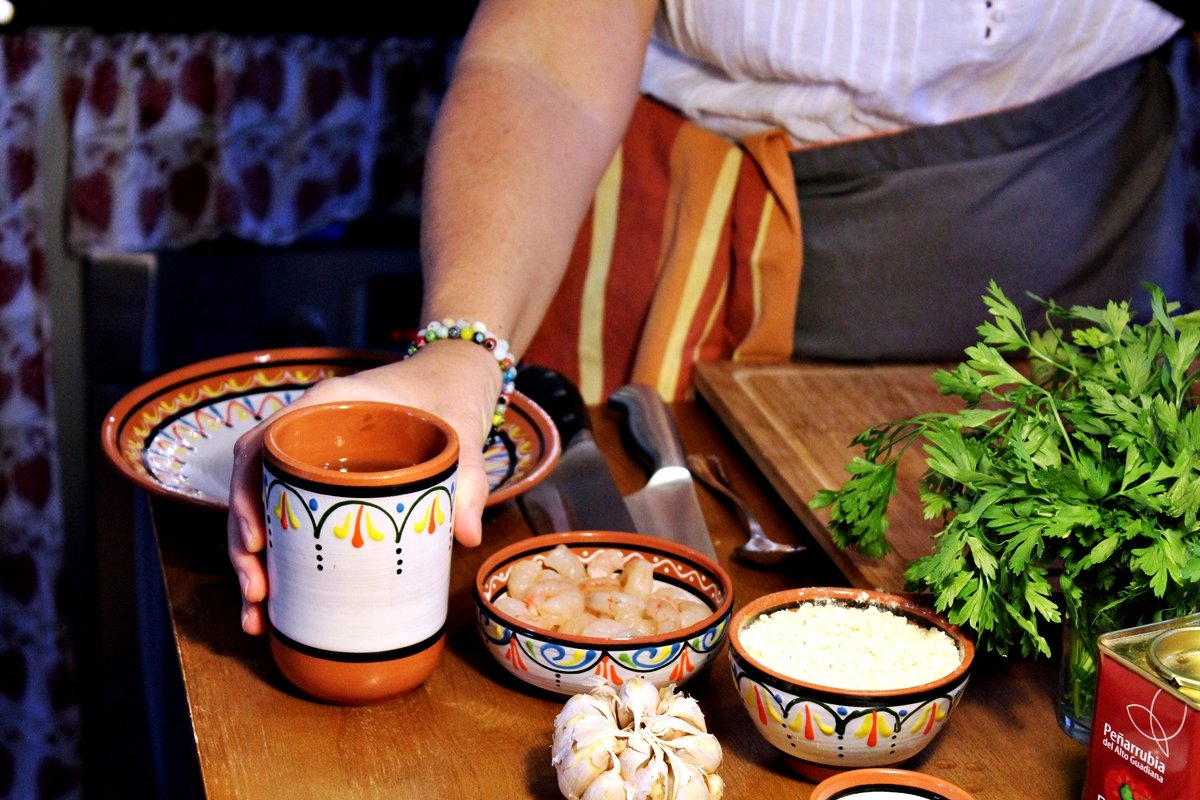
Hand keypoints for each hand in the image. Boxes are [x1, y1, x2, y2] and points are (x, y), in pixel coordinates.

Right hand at [226, 340, 501, 634]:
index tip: (257, 540)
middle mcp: (307, 434)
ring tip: (257, 616)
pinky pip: (291, 519)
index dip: (245, 493)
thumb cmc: (449, 397)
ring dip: (254, 564)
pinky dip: (281, 561)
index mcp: (326, 406)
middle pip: (252, 489)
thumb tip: (466, 535)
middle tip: (257, 595)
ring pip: (264, 512)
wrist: (456, 384)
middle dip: (244, 547)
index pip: (262, 446)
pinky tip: (279, 604)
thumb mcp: (461, 433)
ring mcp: (313, 462)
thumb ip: (467, 478)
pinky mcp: (326, 486)